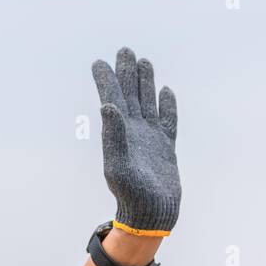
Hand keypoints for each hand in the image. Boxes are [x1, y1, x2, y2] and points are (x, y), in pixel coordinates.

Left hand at [91, 46, 180, 235]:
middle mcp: (134, 132)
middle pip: (130, 94)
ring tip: (143, 62)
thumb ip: (114, 136)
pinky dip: (167, 105)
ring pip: (148, 102)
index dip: (105, 79)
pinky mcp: (166, 148)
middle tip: (124, 51)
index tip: (99, 62)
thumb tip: (107, 105)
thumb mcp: (119, 166)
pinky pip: (167, 120)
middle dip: (126, 73)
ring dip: (145, 82)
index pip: (111, 98)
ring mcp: (150, 138)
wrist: (151, 215)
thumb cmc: (132, 195)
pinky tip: (166, 92)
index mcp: (119, 133)